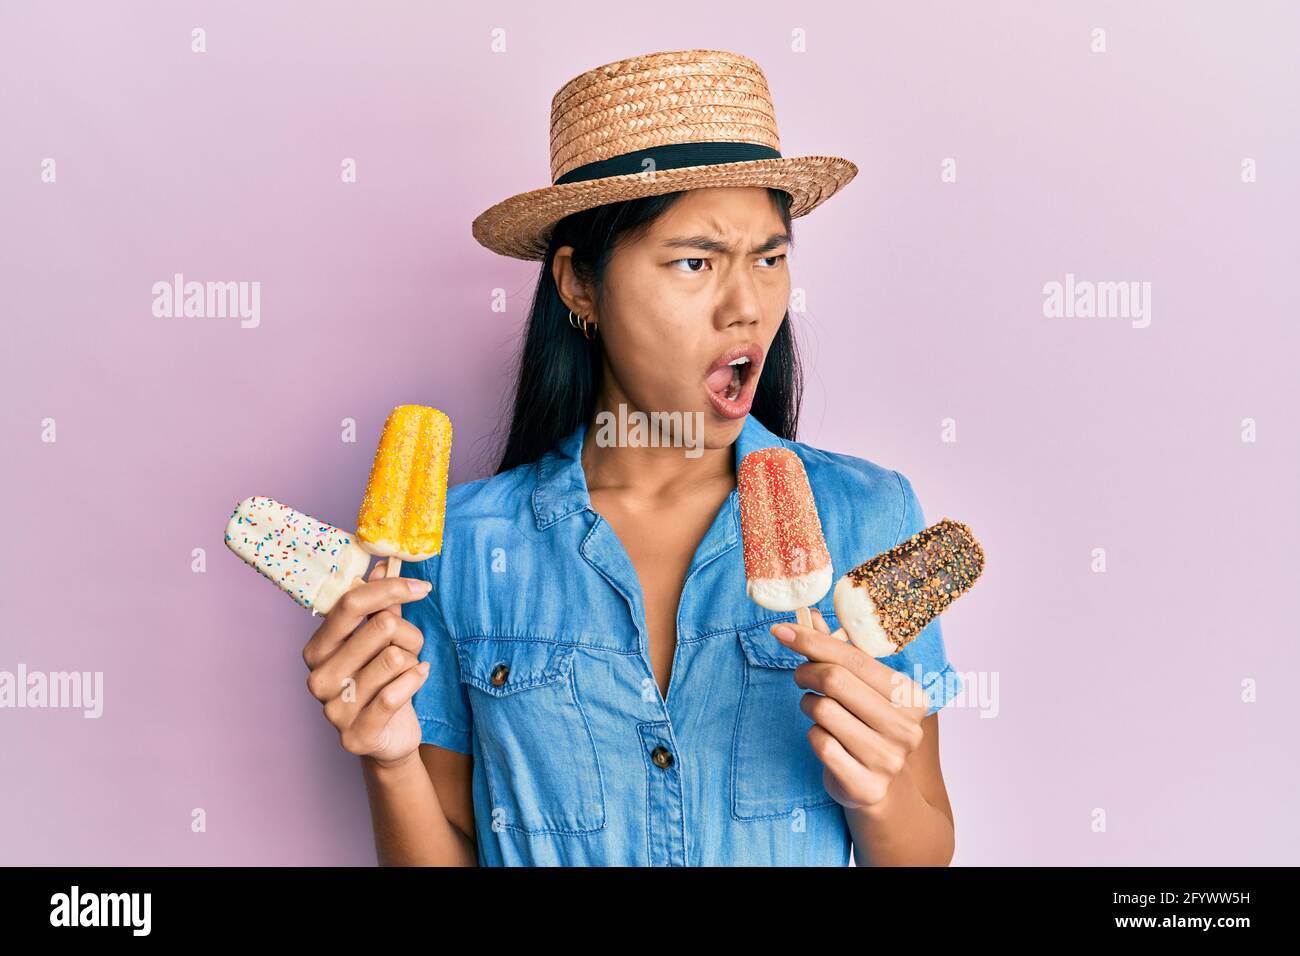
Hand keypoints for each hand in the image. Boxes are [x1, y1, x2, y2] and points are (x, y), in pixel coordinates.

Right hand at [301, 560, 432, 768]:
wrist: (388, 738)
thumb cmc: (384, 681)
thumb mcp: (382, 640)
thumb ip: (381, 605)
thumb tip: (383, 563)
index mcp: (318, 649)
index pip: (350, 604)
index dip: (389, 589)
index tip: (421, 587)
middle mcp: (318, 678)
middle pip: (380, 627)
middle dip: (408, 633)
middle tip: (411, 648)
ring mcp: (333, 709)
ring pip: (394, 658)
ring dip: (412, 661)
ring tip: (407, 671)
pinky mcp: (356, 735)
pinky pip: (395, 693)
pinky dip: (415, 680)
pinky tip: (417, 679)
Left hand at [772, 609, 931, 809]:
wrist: (883, 788)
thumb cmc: (868, 725)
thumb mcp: (862, 687)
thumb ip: (838, 652)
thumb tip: (809, 617)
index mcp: (911, 696)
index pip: (854, 658)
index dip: (813, 641)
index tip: (782, 631)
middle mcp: (906, 728)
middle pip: (835, 680)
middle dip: (807, 672)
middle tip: (800, 676)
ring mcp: (888, 759)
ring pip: (823, 710)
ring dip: (809, 705)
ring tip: (817, 709)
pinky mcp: (865, 784)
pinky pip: (819, 743)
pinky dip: (813, 734)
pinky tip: (824, 737)